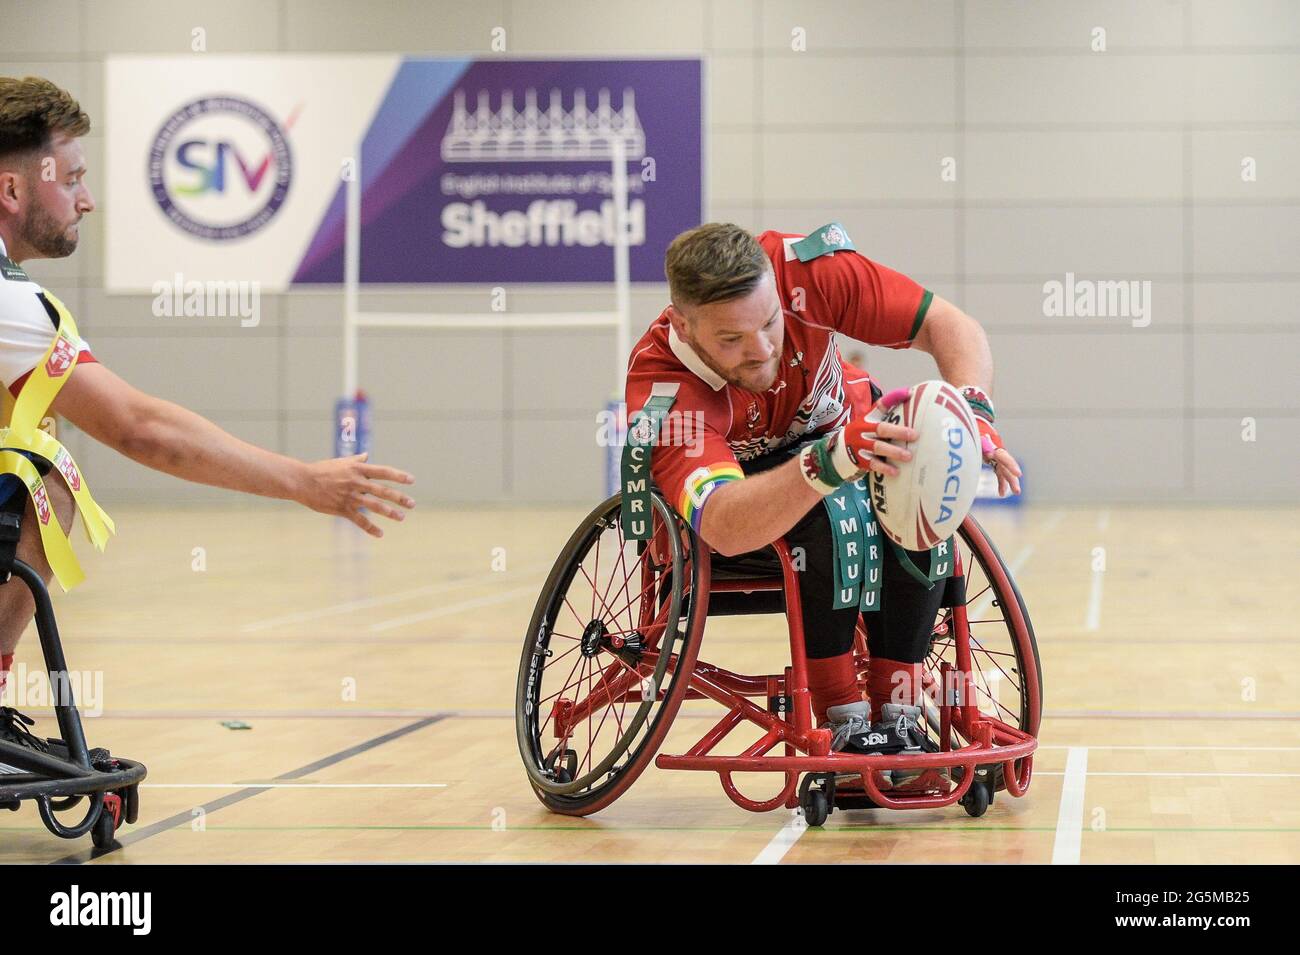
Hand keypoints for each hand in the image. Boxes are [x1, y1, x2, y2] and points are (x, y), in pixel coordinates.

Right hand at [296, 453, 414, 536]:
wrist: (302, 481)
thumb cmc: (322, 470)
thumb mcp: (341, 462)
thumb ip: (356, 461)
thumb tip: (367, 456)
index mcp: (357, 469)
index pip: (383, 471)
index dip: (398, 476)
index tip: (411, 480)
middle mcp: (356, 482)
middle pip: (382, 490)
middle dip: (399, 497)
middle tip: (412, 504)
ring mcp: (349, 496)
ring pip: (373, 505)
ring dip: (389, 512)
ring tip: (401, 517)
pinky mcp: (342, 509)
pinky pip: (359, 520)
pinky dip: (370, 528)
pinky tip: (380, 534)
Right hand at [840, 386, 918, 477]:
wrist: (839, 450)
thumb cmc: (863, 434)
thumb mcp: (870, 420)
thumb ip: (886, 409)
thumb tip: (908, 394)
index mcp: (867, 419)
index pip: (880, 406)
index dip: (893, 398)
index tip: (908, 393)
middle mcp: (862, 431)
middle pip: (881, 429)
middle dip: (898, 432)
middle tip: (914, 435)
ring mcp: (860, 446)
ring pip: (878, 447)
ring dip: (894, 452)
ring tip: (908, 456)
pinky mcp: (860, 460)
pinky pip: (874, 464)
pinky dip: (885, 468)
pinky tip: (896, 471)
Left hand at [976, 419, 1021, 496]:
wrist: (979, 436)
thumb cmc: (977, 439)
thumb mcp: (978, 441)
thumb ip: (982, 444)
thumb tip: (988, 448)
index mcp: (995, 449)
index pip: (1005, 458)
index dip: (1012, 466)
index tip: (1019, 474)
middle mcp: (999, 456)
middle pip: (1008, 468)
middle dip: (1013, 479)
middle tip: (1017, 490)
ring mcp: (999, 461)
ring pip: (1006, 473)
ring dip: (1011, 483)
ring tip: (1017, 492)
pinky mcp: (997, 466)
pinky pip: (1000, 476)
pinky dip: (1001, 485)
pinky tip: (1001, 494)